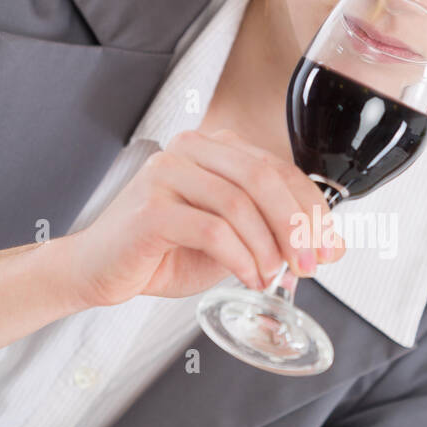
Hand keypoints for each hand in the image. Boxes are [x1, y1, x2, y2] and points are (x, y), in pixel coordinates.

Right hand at [63, 127, 346, 307]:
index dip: (312, 209)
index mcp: (213, 148)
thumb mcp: (230, 239)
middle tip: (311, 264)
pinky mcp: (150, 209)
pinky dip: (241, 259)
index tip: (330, 247)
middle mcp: (189, 150)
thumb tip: (328, 245)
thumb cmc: (160, 253)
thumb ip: (271, 232)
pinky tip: (250, 279)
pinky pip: (213, 231)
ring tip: (275, 277)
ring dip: (268, 248)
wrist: (96, 270)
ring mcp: (166, 174)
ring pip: (239, 204)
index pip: (278, 169)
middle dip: (296, 226)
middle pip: (263, 178)